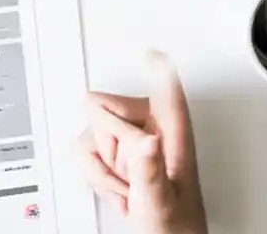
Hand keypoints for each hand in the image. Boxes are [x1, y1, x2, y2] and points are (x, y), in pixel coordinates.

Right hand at [74, 53, 206, 233]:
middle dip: (107, 141)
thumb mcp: (159, 201)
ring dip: (102, 166)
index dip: (159, 69)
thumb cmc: (175, 232)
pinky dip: (97, 175)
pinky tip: (119, 192)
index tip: (151, 50)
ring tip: (125, 189)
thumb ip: (148, 167)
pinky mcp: (124, 167)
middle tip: (123, 172)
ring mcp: (138, 155)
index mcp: (174, 143)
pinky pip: (92, 155)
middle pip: (114, 111)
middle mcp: (155, 142)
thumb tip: (144, 137)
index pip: (167, 95)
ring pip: (96, 134)